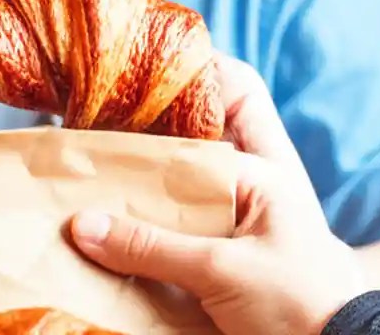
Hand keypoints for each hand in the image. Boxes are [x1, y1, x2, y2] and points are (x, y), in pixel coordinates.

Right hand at [68, 54, 367, 334]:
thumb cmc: (300, 304)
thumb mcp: (223, 273)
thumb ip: (153, 247)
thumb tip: (81, 224)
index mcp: (260, 170)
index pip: (210, 108)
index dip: (169, 86)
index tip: (117, 76)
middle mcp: (243, 185)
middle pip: (182, 142)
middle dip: (136, 131)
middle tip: (81, 120)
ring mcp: (228, 221)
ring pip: (170, 186)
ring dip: (131, 180)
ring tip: (79, 166)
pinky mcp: (213, 257)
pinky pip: (167, 229)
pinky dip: (136, 225)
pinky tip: (100, 221)